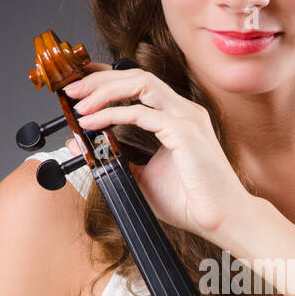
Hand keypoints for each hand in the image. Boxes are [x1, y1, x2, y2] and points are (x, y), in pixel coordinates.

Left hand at [62, 62, 252, 241]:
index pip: (139, 83)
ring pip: (141, 84)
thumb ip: (114, 159)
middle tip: (71, 91)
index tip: (81, 83)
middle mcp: (183, 111)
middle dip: (100, 80)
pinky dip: (112, 114)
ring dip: (105, 90)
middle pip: (137, 76)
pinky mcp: (185, 132)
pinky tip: (93, 122)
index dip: (108, 77)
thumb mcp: (142, 178)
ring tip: (80, 104)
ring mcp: (187, 118)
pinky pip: (142, 114)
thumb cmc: (190, 201)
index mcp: (177, 117)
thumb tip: (80, 145)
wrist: (222, 219)